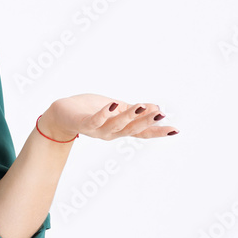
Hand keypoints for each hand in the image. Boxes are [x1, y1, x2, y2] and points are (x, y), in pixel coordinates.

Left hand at [41, 93, 178, 141]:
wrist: (62, 114)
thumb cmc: (89, 109)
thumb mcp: (116, 108)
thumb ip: (133, 111)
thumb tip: (157, 108)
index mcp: (120, 129)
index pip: (142, 132)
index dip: (158, 132)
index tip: (175, 130)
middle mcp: (111, 133)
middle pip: (131, 129)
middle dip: (146, 121)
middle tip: (160, 113)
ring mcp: (97, 130)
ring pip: (115, 125)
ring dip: (128, 116)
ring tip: (140, 106)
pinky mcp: (83, 123)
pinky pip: (94, 120)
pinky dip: (103, 113)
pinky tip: (111, 104)